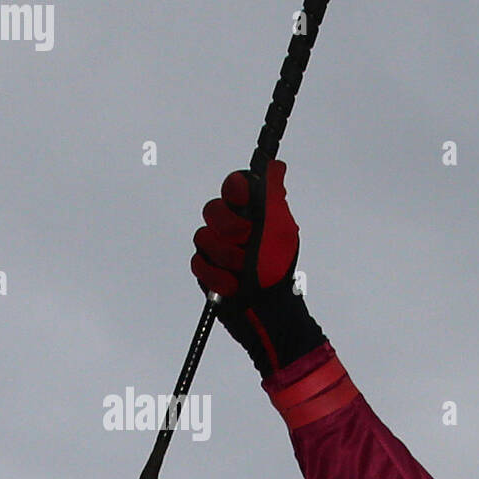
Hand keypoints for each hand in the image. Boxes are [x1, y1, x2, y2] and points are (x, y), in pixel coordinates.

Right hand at [191, 160, 323, 376]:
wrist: (267, 312)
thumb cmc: (278, 271)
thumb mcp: (281, 231)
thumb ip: (272, 197)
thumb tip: (276, 166)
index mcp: (253, 214)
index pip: (234, 186)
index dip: (235, 192)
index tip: (242, 201)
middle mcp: (234, 227)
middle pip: (213, 210)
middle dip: (231, 230)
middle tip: (248, 243)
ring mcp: (218, 247)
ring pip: (202, 237)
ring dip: (226, 257)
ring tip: (242, 273)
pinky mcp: (206, 269)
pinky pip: (197, 262)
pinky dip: (216, 276)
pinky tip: (232, 286)